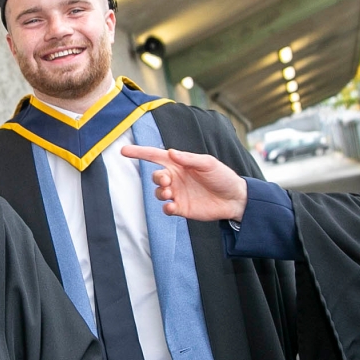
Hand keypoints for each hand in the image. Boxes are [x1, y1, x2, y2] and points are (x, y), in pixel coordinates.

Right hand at [120, 144, 248, 221]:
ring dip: (159, 192)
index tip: (124, 150)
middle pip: (156, 176)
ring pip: (158, 192)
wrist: (235, 199)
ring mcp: (177, 193)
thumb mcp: (208, 163)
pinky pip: (166, 208)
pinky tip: (172, 206)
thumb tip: (171, 152)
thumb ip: (189, 159)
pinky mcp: (181, 208)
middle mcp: (176, 178)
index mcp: (180, 164)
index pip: (155, 156)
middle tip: (167, 181)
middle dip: (157, 177)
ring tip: (169, 193)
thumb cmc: (223, 177)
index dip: (139, 152)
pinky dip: (166, 207)